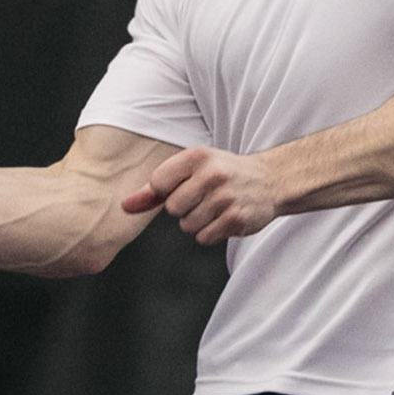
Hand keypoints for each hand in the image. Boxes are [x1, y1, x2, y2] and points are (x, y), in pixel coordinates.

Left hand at [121, 146, 278, 244]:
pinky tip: (224, 218)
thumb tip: (124, 206)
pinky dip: (210, 233)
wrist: (269, 181)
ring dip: (198, 222)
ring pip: (187, 226)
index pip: (158, 182)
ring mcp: (226, 198)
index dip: (165, 191)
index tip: (182, 186)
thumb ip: (154, 189)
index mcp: (197, 157)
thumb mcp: (191, 170)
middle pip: (172, 209)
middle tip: (203, 198)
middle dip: (183, 209)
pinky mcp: (236, 219)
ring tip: (215, 207)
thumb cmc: (222, 174)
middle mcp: (212, 175)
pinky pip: (204, 238)